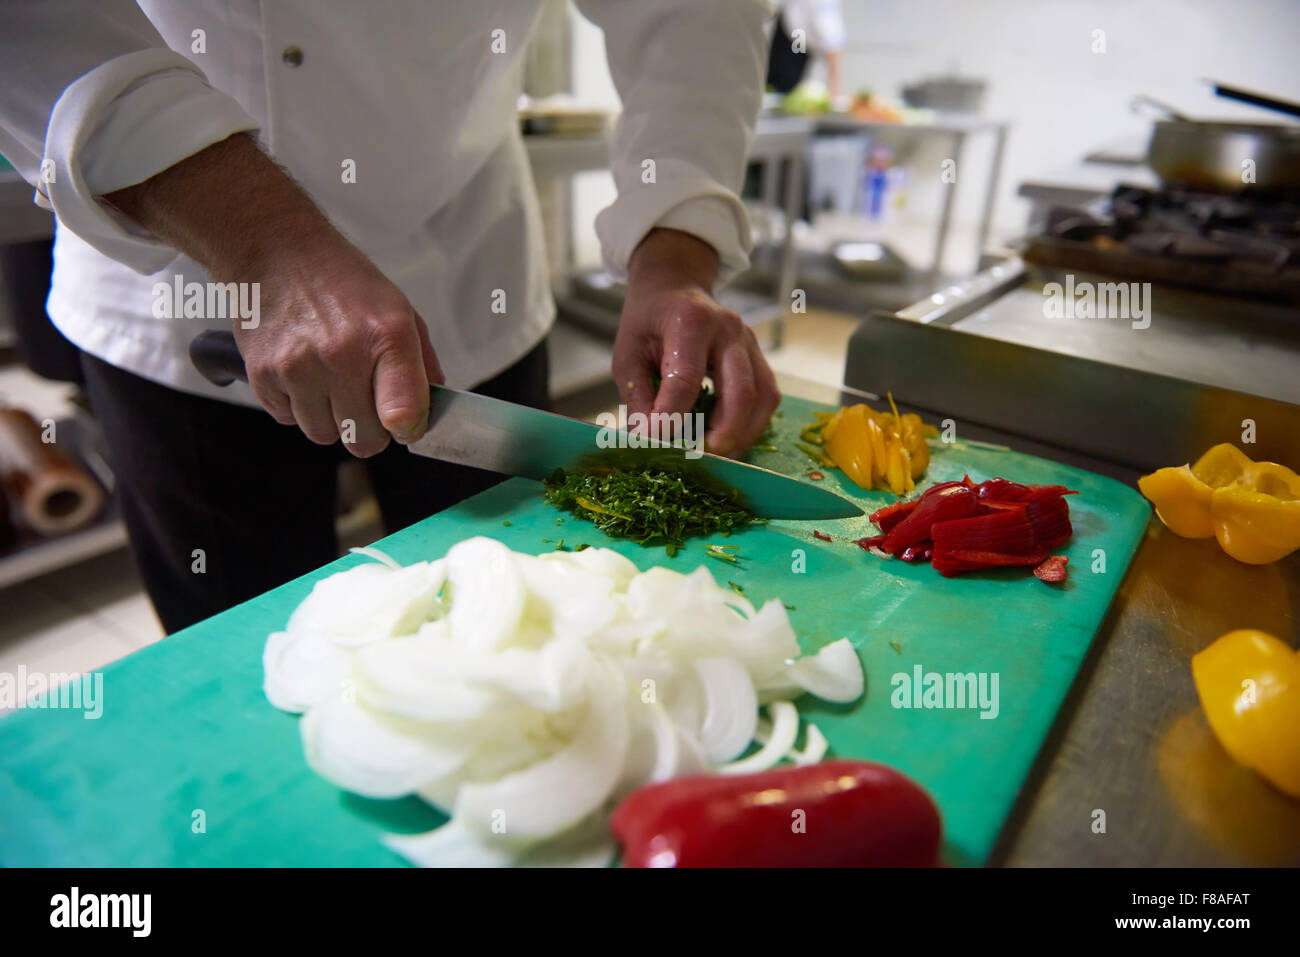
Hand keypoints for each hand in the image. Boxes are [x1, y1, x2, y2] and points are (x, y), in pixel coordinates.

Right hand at [106, 133, 441, 457]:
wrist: (275, 249)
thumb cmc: (342, 281)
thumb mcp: (398, 309)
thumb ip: (421, 365)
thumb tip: (431, 413)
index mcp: (387, 334)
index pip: (402, 413)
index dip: (407, 429)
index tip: (404, 425)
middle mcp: (342, 353)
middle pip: (362, 439)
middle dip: (367, 429)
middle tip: (363, 402)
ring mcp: (298, 366)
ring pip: (322, 434)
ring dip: (328, 418)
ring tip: (328, 380)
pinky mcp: (262, 373)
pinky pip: (286, 418)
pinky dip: (295, 405)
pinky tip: (300, 372)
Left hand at [612, 229, 778, 457]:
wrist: (675, 287)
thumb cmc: (648, 321)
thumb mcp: (628, 353)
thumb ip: (638, 396)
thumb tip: (648, 440)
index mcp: (690, 321)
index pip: (685, 379)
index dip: (670, 417)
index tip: (654, 442)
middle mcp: (728, 329)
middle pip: (741, 390)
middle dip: (724, 432)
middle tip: (703, 457)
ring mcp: (750, 342)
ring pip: (764, 396)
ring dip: (745, 432)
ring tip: (719, 453)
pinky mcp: (758, 356)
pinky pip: (767, 395)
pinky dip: (753, 423)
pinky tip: (731, 437)